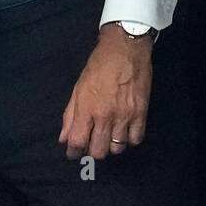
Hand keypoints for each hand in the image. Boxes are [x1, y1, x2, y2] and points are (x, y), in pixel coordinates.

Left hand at [59, 24, 152, 160]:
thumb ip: (70, 115)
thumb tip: (63, 138)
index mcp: (87, 108)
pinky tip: (123, 132)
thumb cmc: (97, 66)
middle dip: (92, 151)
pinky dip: (128, 140)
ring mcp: (125, 116)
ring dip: (110, 146)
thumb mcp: (78, 88)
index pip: (78, 141)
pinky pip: (136, 139)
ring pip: (117, 148)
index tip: (72, 154)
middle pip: (99, 151)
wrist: (125, 51)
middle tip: (90, 144)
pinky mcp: (142, 114)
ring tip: (107, 136)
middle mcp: (106, 116)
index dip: (73, 152)